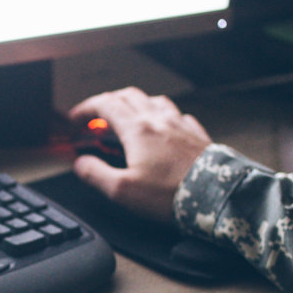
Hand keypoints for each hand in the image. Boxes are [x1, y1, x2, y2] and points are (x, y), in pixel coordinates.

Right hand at [68, 87, 211, 222]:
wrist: (216, 196)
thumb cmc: (172, 194)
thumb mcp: (123, 191)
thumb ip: (96, 174)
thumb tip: (81, 164)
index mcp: (137, 130)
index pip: (105, 105)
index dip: (86, 108)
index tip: (77, 119)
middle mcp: (159, 121)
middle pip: (128, 95)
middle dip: (108, 102)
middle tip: (98, 116)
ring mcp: (180, 125)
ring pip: (154, 100)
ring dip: (136, 104)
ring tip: (129, 117)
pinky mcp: (197, 135)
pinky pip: (178, 115)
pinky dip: (164, 116)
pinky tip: (165, 127)